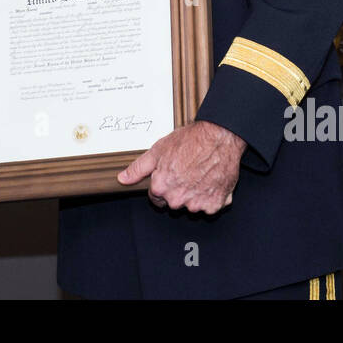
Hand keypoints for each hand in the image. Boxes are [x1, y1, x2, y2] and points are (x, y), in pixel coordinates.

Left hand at [117, 120, 244, 213]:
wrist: (219, 137)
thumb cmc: (191, 140)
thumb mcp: (158, 150)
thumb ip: (138, 168)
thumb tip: (123, 179)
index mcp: (161, 187)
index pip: (156, 198)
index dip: (163, 185)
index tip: (172, 175)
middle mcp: (177, 199)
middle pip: (174, 202)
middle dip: (179, 190)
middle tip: (187, 172)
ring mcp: (197, 203)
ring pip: (192, 205)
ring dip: (195, 195)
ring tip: (201, 174)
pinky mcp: (215, 204)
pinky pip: (210, 206)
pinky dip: (211, 196)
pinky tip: (211, 180)